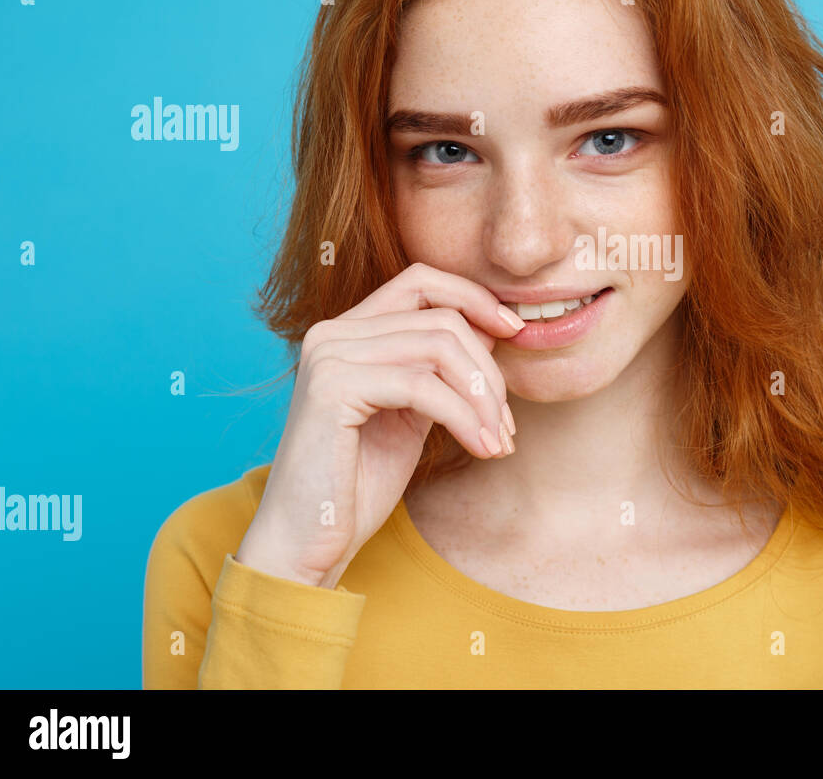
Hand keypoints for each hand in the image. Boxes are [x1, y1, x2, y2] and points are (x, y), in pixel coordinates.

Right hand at [234, 262, 523, 587]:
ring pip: (440, 347)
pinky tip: (481, 448)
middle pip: (442, 317)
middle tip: (507, 425)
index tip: (517, 332)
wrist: (306, 542)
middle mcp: (332, 333)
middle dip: (490, 371)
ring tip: (497, 441)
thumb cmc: (358, 484)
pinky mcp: (331, 388)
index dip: (475, 298)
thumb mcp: (412, 413)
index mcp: (347, 332)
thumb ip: (440, 370)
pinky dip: (465, 417)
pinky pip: (423, 386)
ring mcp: (328, 356)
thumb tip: (493, 330)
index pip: (421, 281)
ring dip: (484, 397)